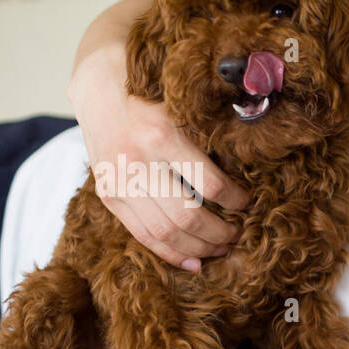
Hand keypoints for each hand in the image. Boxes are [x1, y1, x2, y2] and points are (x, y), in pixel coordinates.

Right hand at [68, 43, 249, 270]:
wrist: (99, 85)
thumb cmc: (153, 93)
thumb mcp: (184, 105)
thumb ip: (210, 136)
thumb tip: (249, 171)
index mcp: (161, 134)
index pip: (210, 184)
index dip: (236, 201)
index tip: (249, 203)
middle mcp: (136, 160)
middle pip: (187, 216)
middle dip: (220, 233)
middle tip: (239, 235)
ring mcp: (118, 181)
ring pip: (164, 232)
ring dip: (199, 248)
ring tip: (221, 249)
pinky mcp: (107, 195)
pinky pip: (141, 235)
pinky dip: (170, 253)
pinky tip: (193, 263)